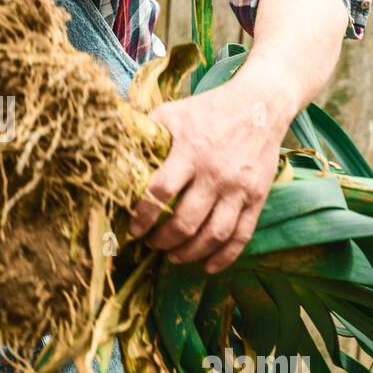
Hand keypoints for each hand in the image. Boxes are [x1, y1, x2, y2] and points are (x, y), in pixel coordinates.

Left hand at [127, 79, 284, 272]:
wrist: (260, 105)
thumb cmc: (208, 111)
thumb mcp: (173, 113)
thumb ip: (146, 132)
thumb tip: (112, 150)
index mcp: (190, 151)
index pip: (161, 192)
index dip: (143, 216)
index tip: (133, 229)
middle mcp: (215, 173)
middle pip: (186, 221)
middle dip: (163, 240)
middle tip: (151, 244)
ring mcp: (239, 188)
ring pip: (214, 234)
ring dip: (190, 253)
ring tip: (173, 256)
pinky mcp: (258, 197)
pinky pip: (242, 235)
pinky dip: (224, 257)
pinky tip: (207, 266)